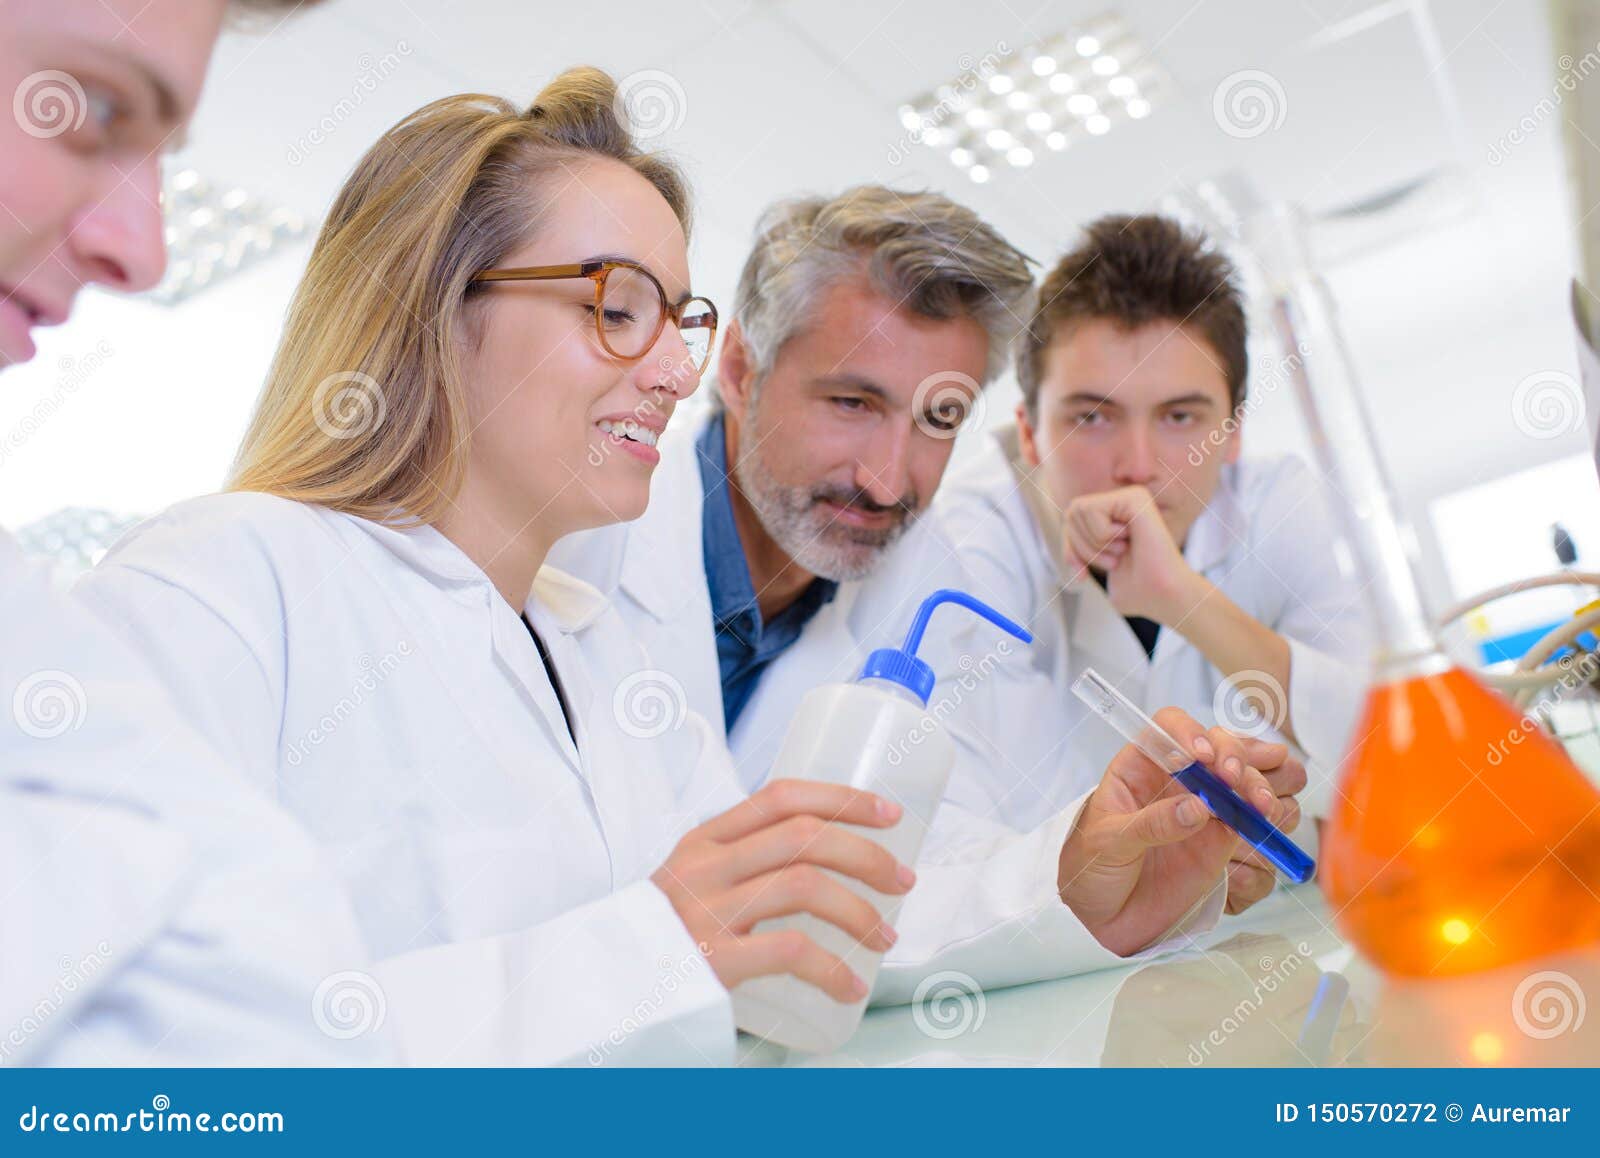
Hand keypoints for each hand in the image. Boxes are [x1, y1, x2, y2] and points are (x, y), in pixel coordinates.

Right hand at [651, 778, 915, 1002]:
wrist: (606, 988)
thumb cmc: (664, 937)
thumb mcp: (693, 883)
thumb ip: (741, 866)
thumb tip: (827, 861)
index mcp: (704, 840)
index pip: (780, 796)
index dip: (842, 798)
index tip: (888, 812)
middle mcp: (705, 867)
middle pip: (804, 837)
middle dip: (867, 854)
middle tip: (902, 880)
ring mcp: (707, 911)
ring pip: (805, 885)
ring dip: (860, 910)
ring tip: (885, 937)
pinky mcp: (711, 959)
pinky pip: (789, 951)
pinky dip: (831, 968)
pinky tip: (850, 985)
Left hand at [1056, 708, 1302, 955]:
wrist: (1105, 918)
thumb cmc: (1092, 868)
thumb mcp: (1107, 843)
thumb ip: (1150, 824)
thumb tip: (1199, 808)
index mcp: (1142, 767)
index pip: (1170, 727)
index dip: (1188, 732)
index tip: (1201, 756)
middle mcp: (1181, 780)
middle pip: (1223, 747)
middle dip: (1240, 758)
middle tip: (1237, 782)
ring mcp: (1208, 809)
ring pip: (1252, 781)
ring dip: (1265, 788)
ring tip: (1262, 809)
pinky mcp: (1225, 843)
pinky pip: (1260, 826)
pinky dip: (1270, 827)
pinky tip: (1262, 835)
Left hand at [1061, 486, 1200, 621]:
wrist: (1163, 594)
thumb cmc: (1137, 589)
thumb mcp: (1098, 569)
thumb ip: (1080, 550)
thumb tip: (1065, 548)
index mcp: (1115, 516)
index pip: (1070, 521)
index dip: (1069, 550)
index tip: (1083, 576)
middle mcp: (1123, 501)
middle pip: (1070, 514)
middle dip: (1081, 548)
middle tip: (1113, 562)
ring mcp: (1130, 496)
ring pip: (1078, 509)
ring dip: (1094, 543)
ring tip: (1121, 552)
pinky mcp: (1135, 497)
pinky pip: (1092, 509)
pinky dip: (1102, 534)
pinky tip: (1127, 541)